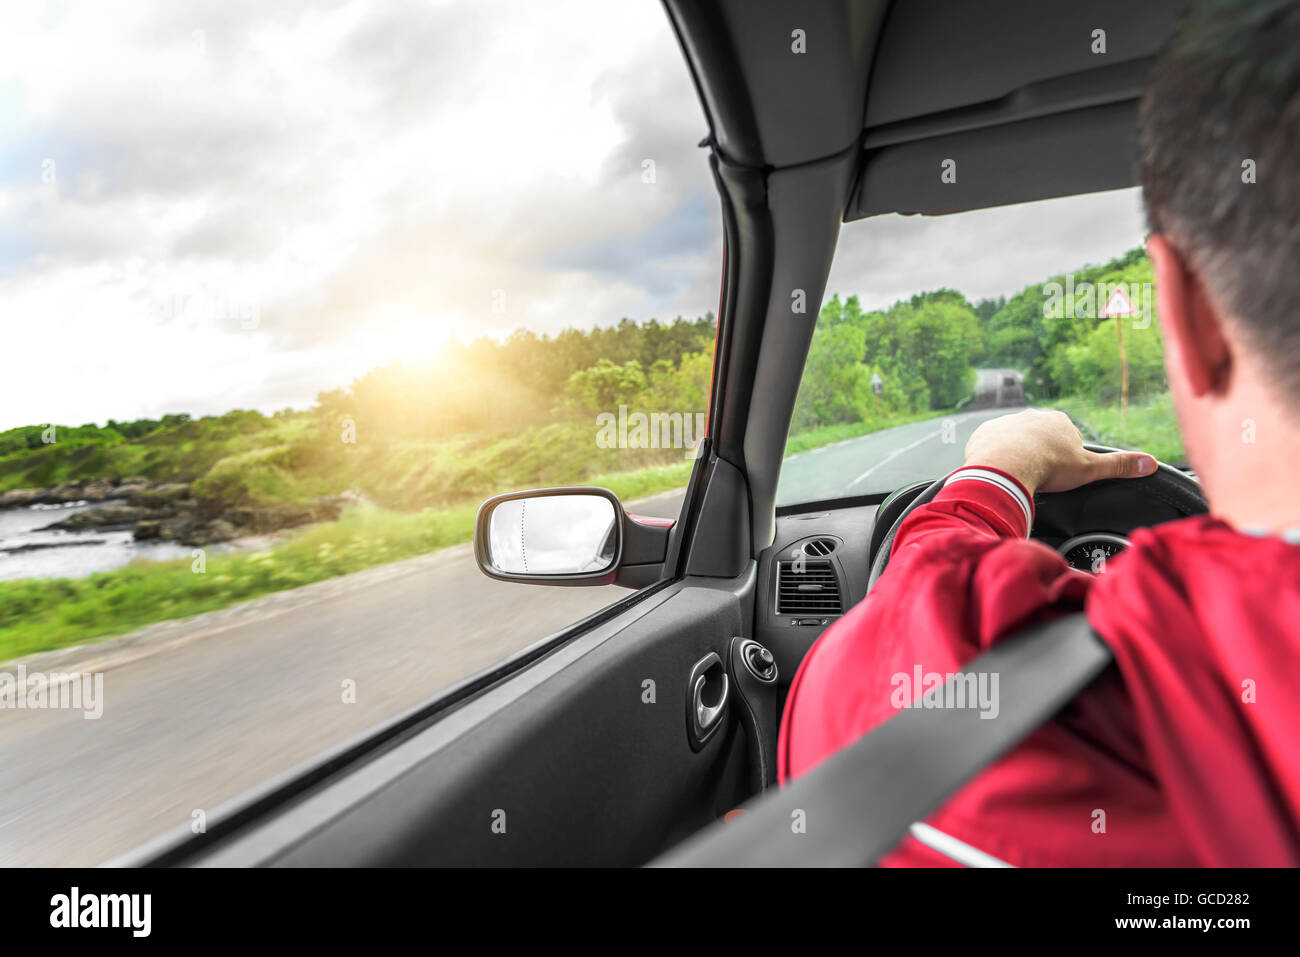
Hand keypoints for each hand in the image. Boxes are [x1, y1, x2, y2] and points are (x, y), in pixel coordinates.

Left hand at [963, 409, 1156, 494]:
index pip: (1067, 437)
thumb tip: (1150, 464)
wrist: (1006, 466)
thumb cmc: (1049, 467)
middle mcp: (1032, 417)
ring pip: (1014, 440)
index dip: (1065, 457)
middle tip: (1039, 476)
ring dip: (1017, 455)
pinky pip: (991, 445)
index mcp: (1059, 421)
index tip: (1060, 471)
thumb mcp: (1089, 468)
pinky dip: (994, 457)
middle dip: (1041, 454)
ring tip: (1018, 476)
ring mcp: (1007, 423)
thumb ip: (1119, 465)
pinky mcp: (985, 433)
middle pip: (1040, 437)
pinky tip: (998, 471)